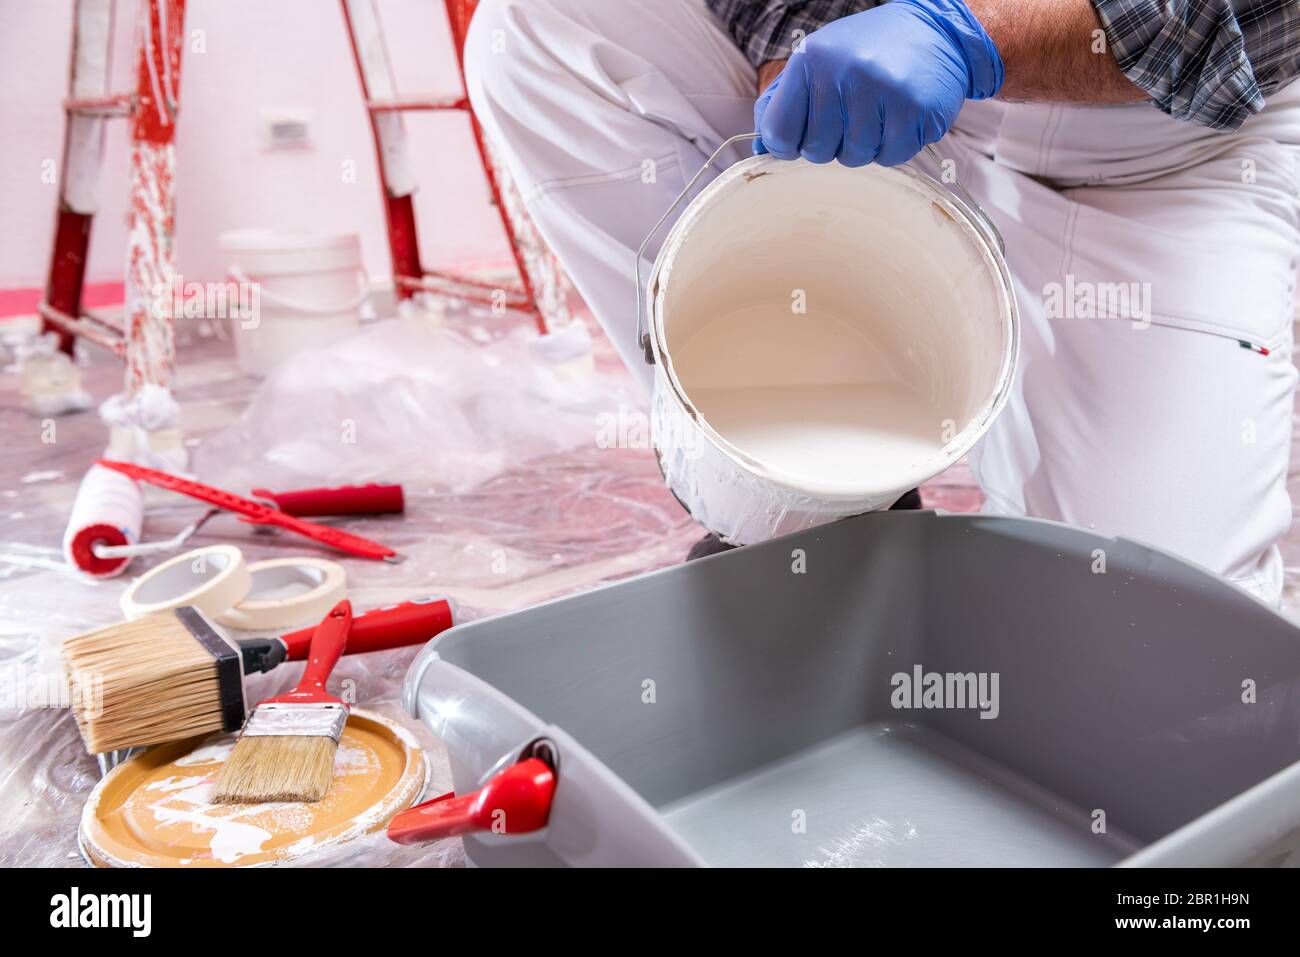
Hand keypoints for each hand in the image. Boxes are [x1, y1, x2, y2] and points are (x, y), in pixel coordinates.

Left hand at [754, 0, 1003, 167]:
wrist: (937, 30)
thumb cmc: (867, 52)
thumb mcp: (819, 61)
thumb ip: (783, 102)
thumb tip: (762, 148)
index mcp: (811, 60)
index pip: (779, 133)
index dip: (789, 145)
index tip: (804, 135)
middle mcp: (844, 73)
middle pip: (817, 151)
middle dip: (832, 144)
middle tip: (851, 117)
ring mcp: (882, 91)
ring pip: (855, 158)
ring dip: (865, 146)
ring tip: (878, 113)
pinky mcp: (915, 110)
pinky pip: (891, 157)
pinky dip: (894, 147)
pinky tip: (900, 118)